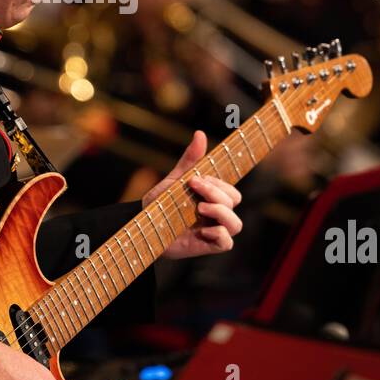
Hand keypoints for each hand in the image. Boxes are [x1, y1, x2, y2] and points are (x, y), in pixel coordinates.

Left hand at [142, 129, 242, 259]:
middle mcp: (216, 213)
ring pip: (235, 224)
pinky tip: (203, 230)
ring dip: (221, 212)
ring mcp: (213, 230)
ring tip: (200, 207)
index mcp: (213, 198)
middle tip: (194, 188)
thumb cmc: (161, 204)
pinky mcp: (207, 246)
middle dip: (217, 193)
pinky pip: (227, 243)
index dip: (219, 183)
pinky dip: (219, 234)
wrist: (143, 227)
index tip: (196, 179)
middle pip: (234, 201)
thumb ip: (190, 161)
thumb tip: (200, 134)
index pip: (231, 189)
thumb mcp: (175, 180)